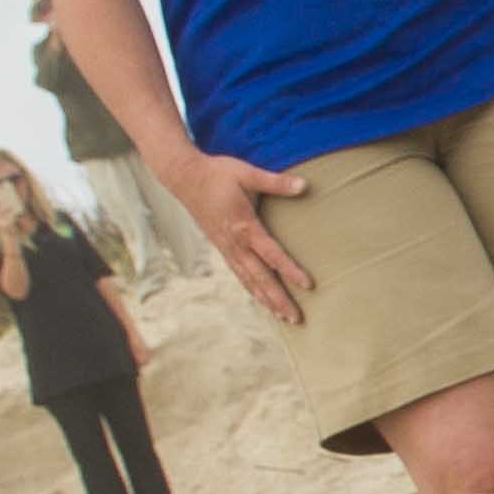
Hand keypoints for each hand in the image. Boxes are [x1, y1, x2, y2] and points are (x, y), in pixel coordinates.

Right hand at [161, 145, 317, 324]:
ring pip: (248, 280)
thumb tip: (305, 185)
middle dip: (278, 299)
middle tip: (296, 319)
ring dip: (266, 300)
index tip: (308, 286)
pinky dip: (251, 289)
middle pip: (260, 277)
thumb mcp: (248, 174)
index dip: (290, 271)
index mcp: (244, 226)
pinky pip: (238, 273)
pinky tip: (261, 298)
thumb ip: (276, 182)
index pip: (272, 254)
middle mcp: (234, 243)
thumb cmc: (218, 174)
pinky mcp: (221, 247)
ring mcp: (226, 247)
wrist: (184, 177)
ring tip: (283, 317)